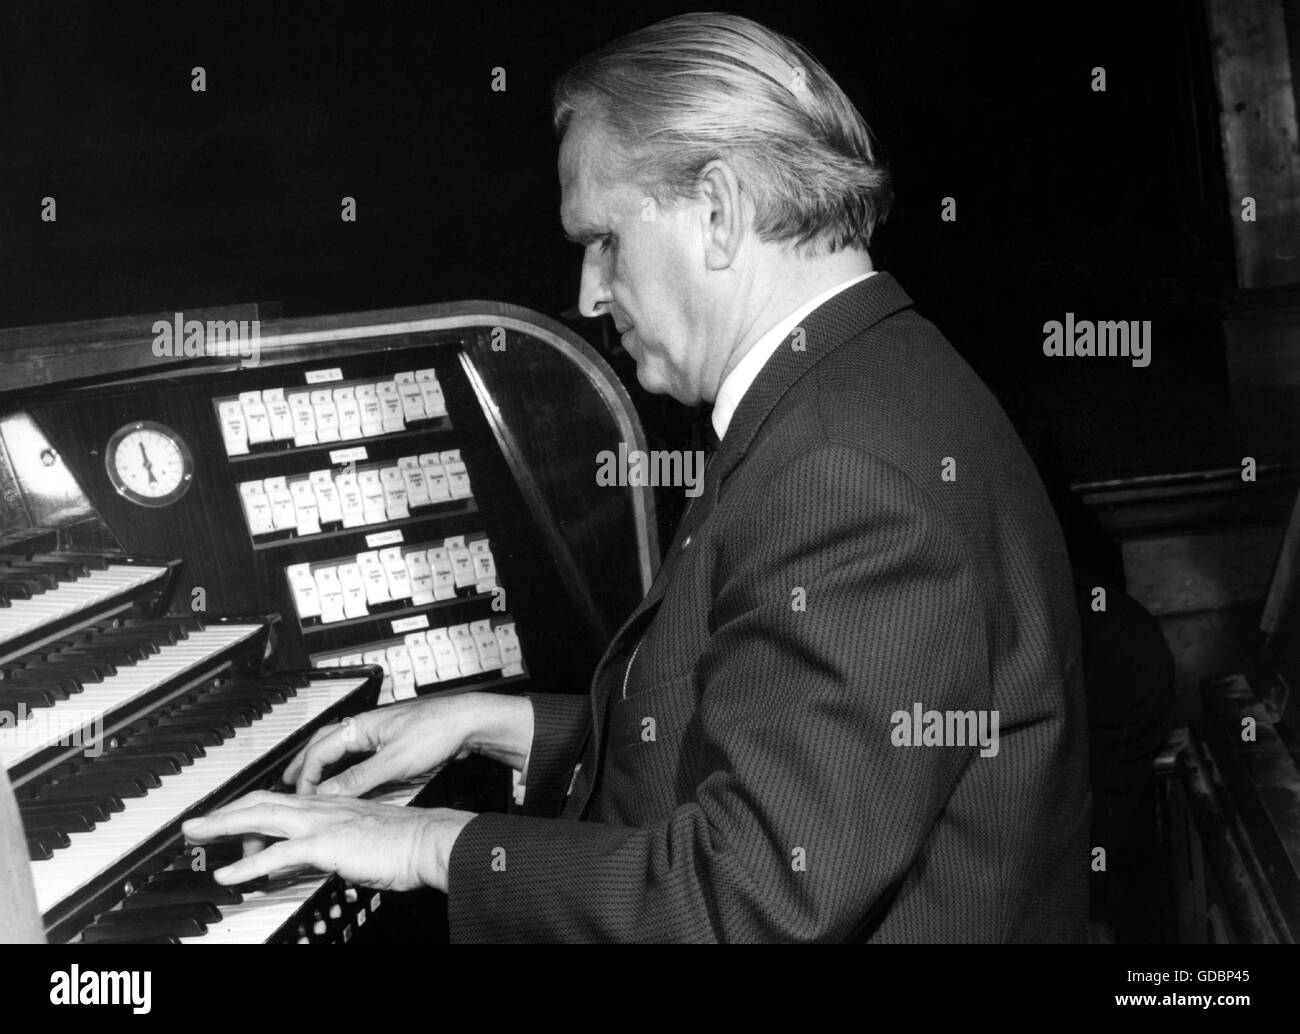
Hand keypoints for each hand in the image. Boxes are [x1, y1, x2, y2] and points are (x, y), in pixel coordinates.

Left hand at [180, 791, 473, 892]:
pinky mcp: (325, 844)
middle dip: (224, 811)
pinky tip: (229, 875)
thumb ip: (333, 846)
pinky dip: (248, 865)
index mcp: (330, 805)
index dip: (250, 808)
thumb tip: (313, 859)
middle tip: (196, 822)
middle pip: (261, 802)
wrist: (428, 840)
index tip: (229, 818)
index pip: (281, 801)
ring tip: (198, 836)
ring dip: (224, 826)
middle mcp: (321, 808)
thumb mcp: (360, 841)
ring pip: (261, 818)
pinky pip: (277, 854)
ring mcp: (321, 823)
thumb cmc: (405, 842)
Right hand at [282, 695, 472, 796]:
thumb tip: (329, 793)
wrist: (470, 721)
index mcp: (361, 726)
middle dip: (304, 763)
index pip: (320, 750)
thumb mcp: (394, 761)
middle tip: (288, 781)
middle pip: (325, 743)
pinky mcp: (395, 743)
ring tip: (312, 782)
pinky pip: (360, 755)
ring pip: (342, 748)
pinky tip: (348, 780)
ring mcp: (381, 734)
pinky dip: (346, 767)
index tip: (300, 796)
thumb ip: (360, 778)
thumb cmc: (438, 731)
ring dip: (324, 765)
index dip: (306, 774)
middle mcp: (368, 727)